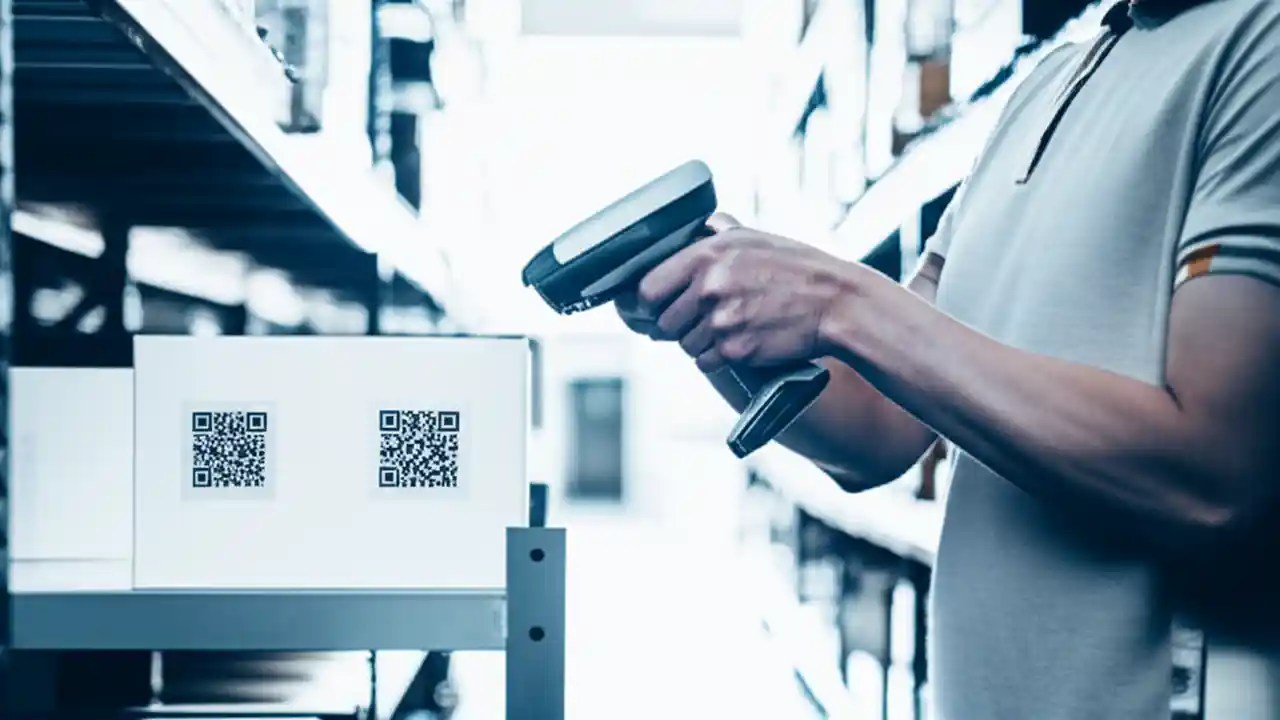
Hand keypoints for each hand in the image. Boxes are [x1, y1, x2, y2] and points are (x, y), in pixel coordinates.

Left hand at [634, 213, 860, 371]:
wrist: (838, 303)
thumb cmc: (799, 269)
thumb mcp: (756, 237)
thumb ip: (720, 233)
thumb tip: (699, 228)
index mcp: (707, 254)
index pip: (647, 289)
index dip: (648, 303)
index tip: (656, 308)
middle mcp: (709, 286)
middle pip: (663, 323)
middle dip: (678, 325)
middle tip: (702, 319)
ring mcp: (721, 320)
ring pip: (685, 345)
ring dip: (702, 342)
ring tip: (733, 327)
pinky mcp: (735, 350)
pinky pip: (707, 362)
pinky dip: (719, 358)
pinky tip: (742, 341)